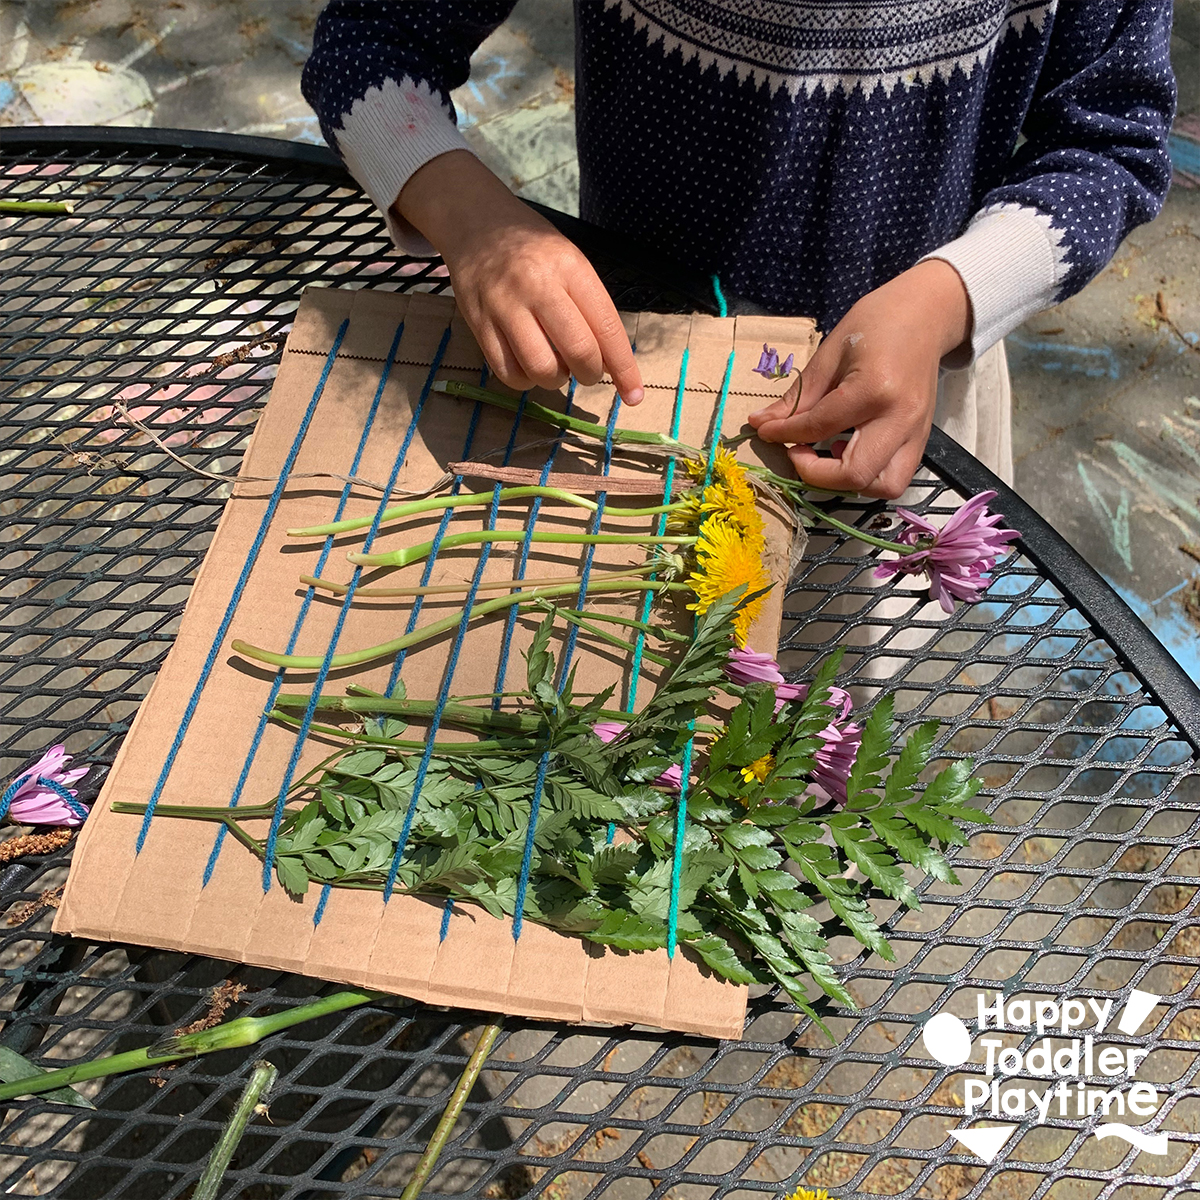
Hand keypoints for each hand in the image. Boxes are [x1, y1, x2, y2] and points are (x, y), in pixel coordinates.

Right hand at [394, 151, 642, 402]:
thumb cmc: (532, 247)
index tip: (634, 395)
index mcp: (570, 267)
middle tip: (588, 371)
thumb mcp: (570, 261)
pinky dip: (525, 380)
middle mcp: (537, 285)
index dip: (624, 368)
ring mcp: (503, 305)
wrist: (474, 222)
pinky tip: (528, 366)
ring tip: (555, 366)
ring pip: (541, 368)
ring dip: (557, 380)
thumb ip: (591, 308)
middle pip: (577, 351)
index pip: (606, 327)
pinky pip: (507, 372)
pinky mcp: (477, 323)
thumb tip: (611, 363)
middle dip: (591, 374)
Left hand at [747, 259, 970, 498]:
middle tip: (797, 453)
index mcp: (874, 389)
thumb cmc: (876, 325)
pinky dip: (867, 475)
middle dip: (815, 474)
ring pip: (884, 486)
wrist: (926, 314)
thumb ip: (798, 396)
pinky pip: (895, 476)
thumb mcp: (830, 353)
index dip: (784, 434)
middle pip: (855, 475)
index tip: (765, 431)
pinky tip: (848, 450)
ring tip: (827, 455)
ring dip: (848, 482)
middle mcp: (900, 418)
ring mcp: (917, 433)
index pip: (820, 427)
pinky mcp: (922, 440)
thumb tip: (761, 423)